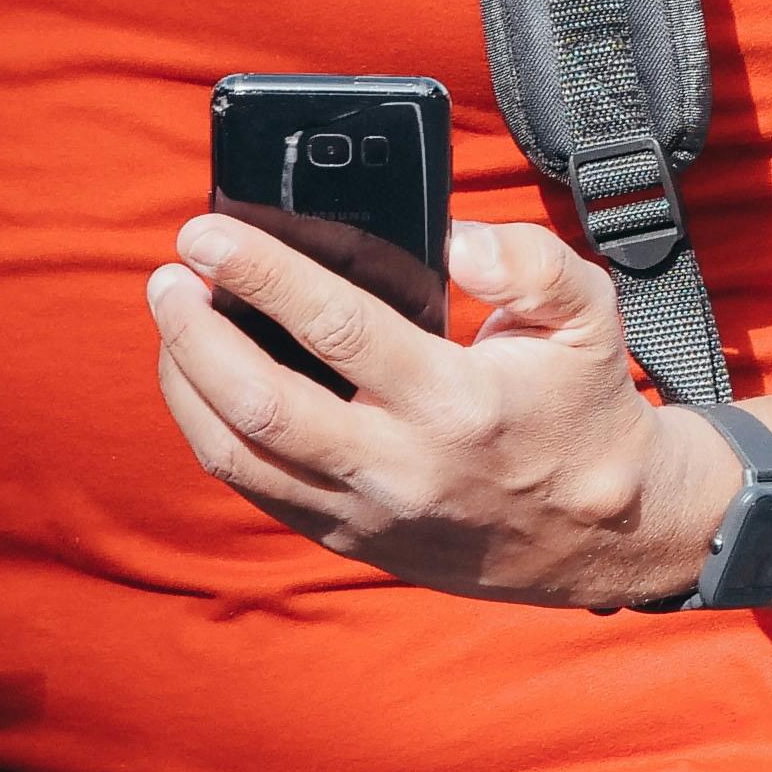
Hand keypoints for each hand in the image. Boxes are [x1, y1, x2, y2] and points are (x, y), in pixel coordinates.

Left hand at [146, 214, 721, 608]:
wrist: (605, 533)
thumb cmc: (583, 406)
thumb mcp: (590, 313)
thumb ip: (528, 259)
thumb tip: (451, 240)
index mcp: (456, 402)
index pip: (334, 328)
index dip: (259, 272)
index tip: (206, 233)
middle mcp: (400, 465)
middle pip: (259, 403)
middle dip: (193, 333)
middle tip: (167, 277)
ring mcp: (366, 512)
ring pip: (238, 456)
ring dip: (186, 383)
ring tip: (173, 321)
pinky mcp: (349, 539)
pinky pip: (255, 487)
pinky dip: (212, 429)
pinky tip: (202, 379)